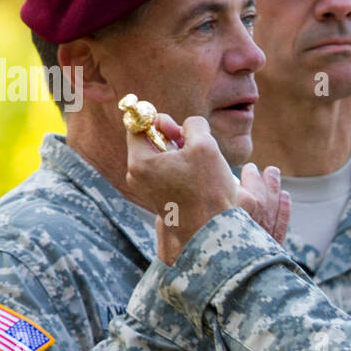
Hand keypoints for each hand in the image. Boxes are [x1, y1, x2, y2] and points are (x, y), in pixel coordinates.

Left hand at [126, 113, 287, 262]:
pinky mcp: (161, 199)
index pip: (137, 126)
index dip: (157, 119)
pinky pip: (167, 173)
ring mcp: (148, 190)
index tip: (177, 126)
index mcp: (140, 162)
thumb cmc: (208, 190)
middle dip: (172, 136)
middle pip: (150, 142)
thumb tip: (188, 126)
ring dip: (180, 152)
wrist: (213, 231)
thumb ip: (193, 124)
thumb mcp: (205, 145)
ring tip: (200, 161)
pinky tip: (199, 175)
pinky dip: (182, 168)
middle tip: (191, 141)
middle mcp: (137, 177)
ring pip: (161, 157)